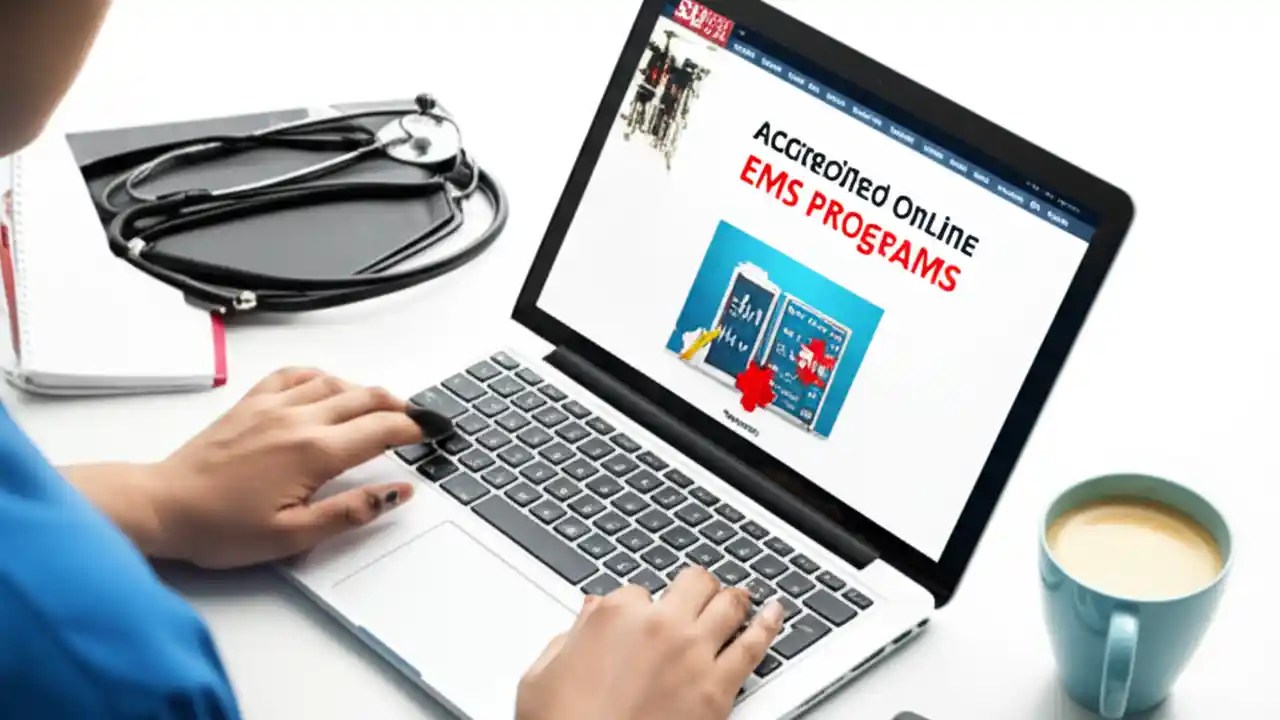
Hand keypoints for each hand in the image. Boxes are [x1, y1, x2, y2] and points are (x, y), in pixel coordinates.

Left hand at [142, 367, 422, 567]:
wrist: (163, 507)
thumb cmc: (219, 527)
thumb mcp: (294, 536)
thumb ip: (351, 512)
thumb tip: (397, 493)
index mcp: (313, 452)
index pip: (382, 430)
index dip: (416, 430)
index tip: (433, 434)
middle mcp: (298, 420)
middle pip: (367, 398)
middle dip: (402, 407)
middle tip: (419, 421)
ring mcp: (273, 406)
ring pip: (337, 382)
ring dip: (367, 392)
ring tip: (384, 407)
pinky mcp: (251, 403)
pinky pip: (296, 374)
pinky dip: (323, 376)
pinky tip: (330, 386)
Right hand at [516, 567, 785, 719]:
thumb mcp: (541, 675)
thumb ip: (569, 636)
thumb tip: (586, 614)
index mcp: (611, 615)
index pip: (636, 591)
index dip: (640, 607)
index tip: (640, 620)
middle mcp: (657, 626)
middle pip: (692, 583)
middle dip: (695, 587)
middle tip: (698, 595)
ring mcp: (693, 654)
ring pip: (728, 604)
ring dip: (734, 598)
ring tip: (741, 597)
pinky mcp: (719, 689)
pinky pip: (754, 645)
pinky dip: (770, 624)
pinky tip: (776, 613)